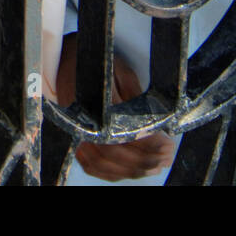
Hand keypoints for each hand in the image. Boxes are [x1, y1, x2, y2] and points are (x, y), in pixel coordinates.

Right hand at [56, 33, 175, 180]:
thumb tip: (155, 122)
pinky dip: (111, 174)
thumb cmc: (97, 65)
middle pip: (113, 152)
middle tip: (166, 158)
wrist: (67, 61)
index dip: (148, 142)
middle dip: (144, 159)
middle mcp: (80, 119)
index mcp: (93, 101)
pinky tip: (130, 172)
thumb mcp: (120, 71)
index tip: (167, 143)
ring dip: (131, 170)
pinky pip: (90, 165)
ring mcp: (74, 132)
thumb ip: (135, 95)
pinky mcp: (73, 140)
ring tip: (154, 167)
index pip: (123, 131)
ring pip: (103, 163)